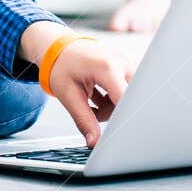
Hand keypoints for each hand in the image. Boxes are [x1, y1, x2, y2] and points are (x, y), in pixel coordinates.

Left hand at [18, 23, 134, 147]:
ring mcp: (127, 63)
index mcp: (107, 67)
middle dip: (114, 112)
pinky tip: (100, 95)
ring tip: (93, 101)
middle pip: (130, 100)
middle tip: (95, 111)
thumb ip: (83, 120)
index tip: (119, 132)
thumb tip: (94, 142)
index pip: (126, 99)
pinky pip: (129, 91)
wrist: (61, 47)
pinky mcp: (128, 67)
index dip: (124, 118)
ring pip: (130, 97)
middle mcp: (122, 62)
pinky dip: (115, 99)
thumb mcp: (68, 95)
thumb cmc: (62, 66)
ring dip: (113, 106)